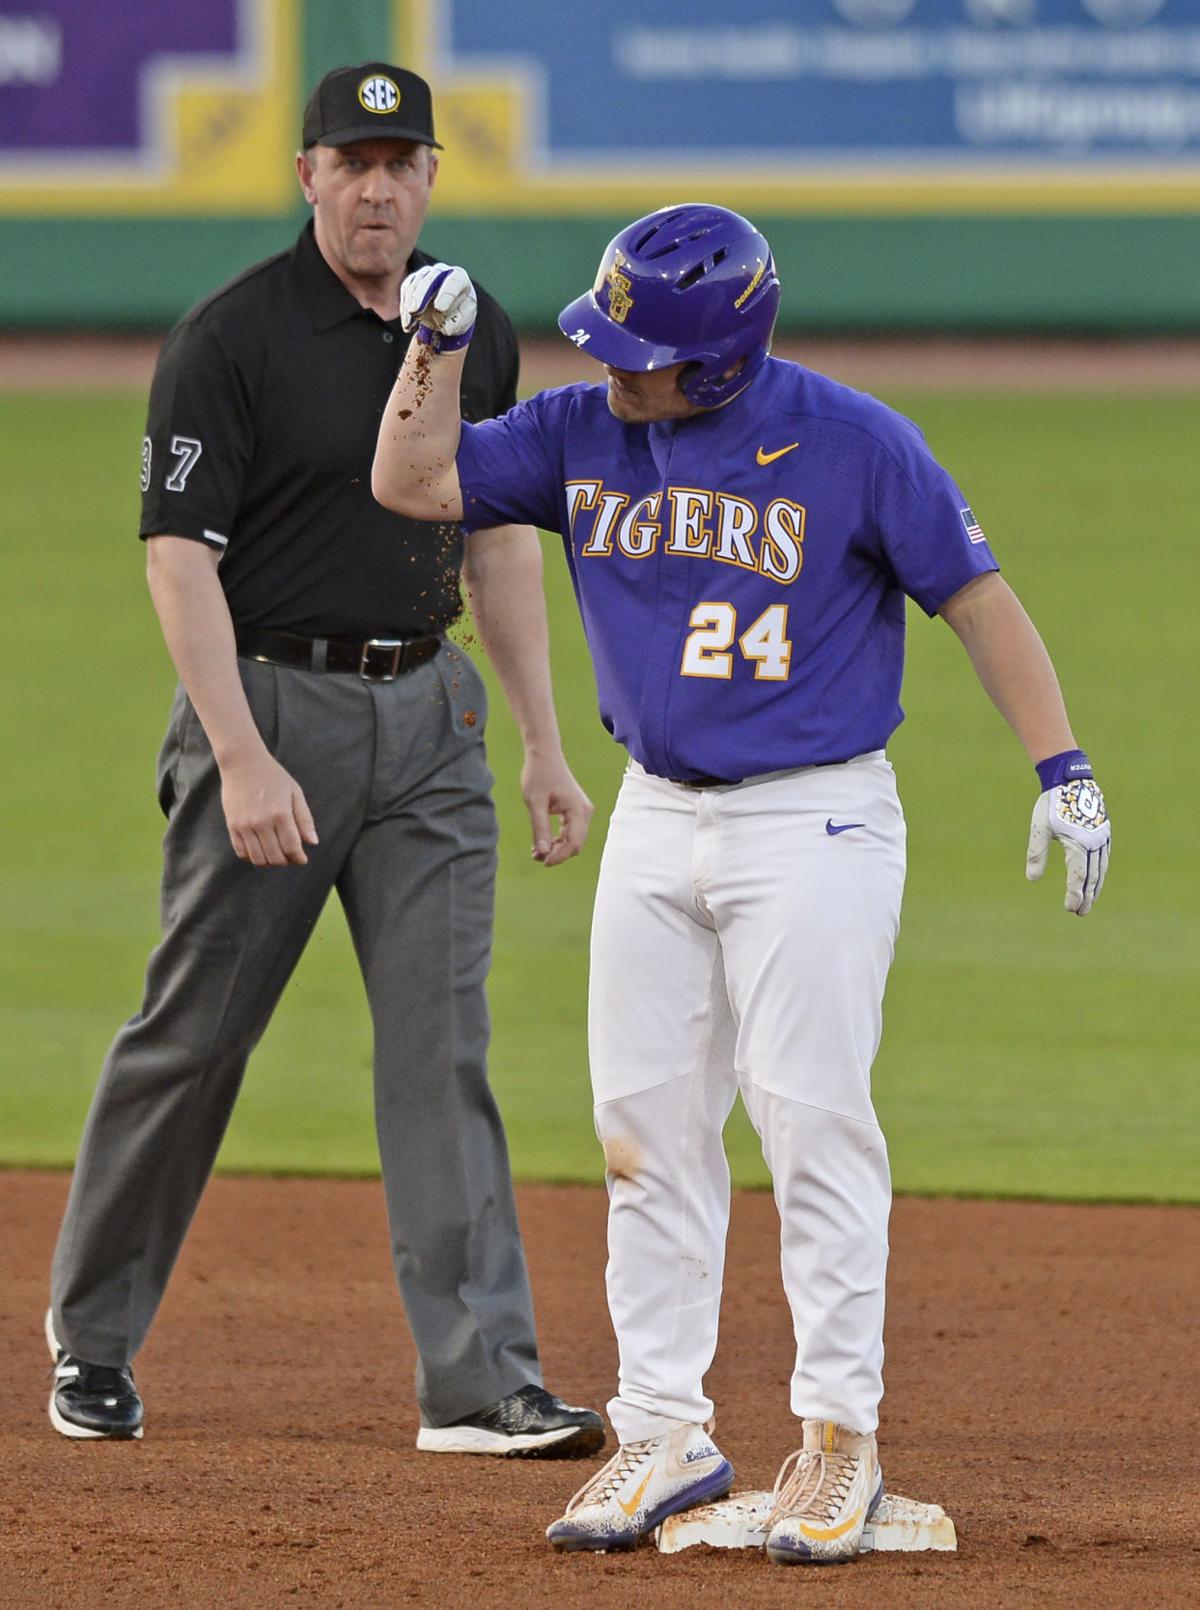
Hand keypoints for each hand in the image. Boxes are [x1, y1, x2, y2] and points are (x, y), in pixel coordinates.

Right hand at [220, 751, 318, 867]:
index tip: (302, 859)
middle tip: (290, 857)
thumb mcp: (295, 793)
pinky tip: (260, 850)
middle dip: (286, 861)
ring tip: (275, 855)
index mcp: (281, 814)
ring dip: (269, 862)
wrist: (242, 763)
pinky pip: (241, 852)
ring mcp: (245, 825)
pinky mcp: (232, 825)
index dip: (298, 858)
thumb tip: (313, 842)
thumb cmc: (273, 776)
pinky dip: (252, 857)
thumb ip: (304, 819)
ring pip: (258, 858)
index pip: (291, 847)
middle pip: (275, 857)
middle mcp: (262, 822)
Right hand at [399, 263, 476, 351]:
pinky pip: (406, 289)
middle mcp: (442, 271)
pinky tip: (407, 324)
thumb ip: (458, 321)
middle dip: (420, 295)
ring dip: (409, 303)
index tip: (439, 309)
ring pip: (415, 283)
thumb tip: (445, 328)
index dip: (446, 294)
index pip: (453, 281)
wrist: (451, 311)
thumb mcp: (465, 318)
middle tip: (414, 311)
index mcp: (459, 277)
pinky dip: (404, 307)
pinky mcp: (413, 280)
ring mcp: (426, 273)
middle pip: (430, 278)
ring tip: (408, 324)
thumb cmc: (461, 312)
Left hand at [522, 752, 593, 867]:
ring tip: (536, 851)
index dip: (559, 857)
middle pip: (575, 843)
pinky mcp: (575, 810)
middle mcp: (584, 811)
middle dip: (557, 854)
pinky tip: (542, 842)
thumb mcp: (535, 803)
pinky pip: (570, 831)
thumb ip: (540, 828)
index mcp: (578, 810)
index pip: (574, 843)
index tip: (542, 861)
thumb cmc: (539, 775)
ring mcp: (582, 811)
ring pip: (573, 839)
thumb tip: (542, 853)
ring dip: (557, 848)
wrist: (544, 755)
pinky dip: (558, 839)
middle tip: (536, 857)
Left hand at [1026, 777, 1109, 915]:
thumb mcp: (1039, 828)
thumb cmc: (1052, 804)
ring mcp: (1102, 837)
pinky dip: (1101, 872)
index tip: (1070, 908)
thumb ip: (1036, 854)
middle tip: (1080, 913)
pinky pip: (1104, 858)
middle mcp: (1095, 843)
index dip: (1074, 894)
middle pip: (1092, 876)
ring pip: (1101, 868)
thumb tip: (1032, 879)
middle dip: (1086, 896)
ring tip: (1089, 901)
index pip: (1078, 876)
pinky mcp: (1104, 832)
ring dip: (1095, 886)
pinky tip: (1096, 880)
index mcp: (1078, 843)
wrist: (1072, 780)